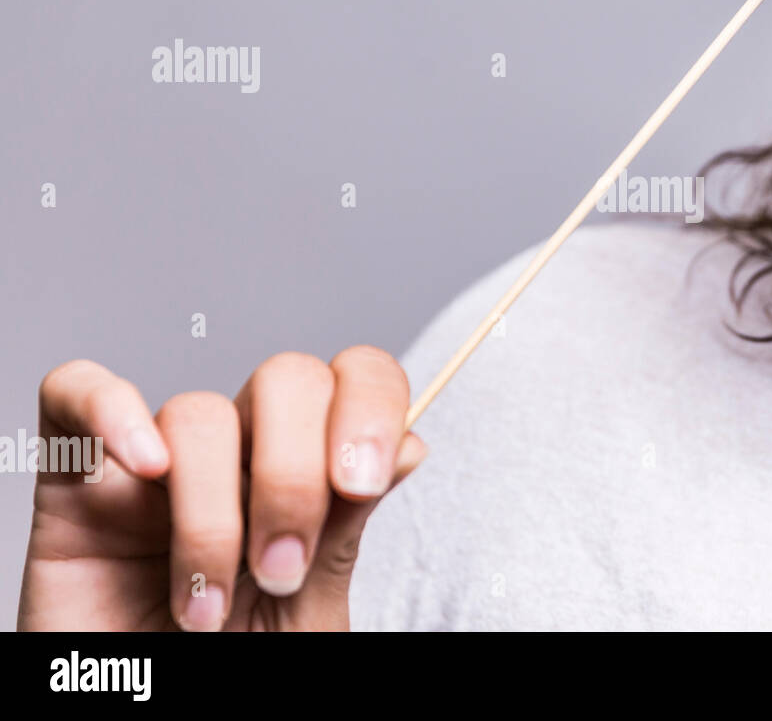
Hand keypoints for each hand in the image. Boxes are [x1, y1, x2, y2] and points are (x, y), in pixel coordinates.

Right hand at [17, 347, 423, 630]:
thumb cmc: (228, 676)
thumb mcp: (308, 611)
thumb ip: (349, 528)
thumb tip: (410, 443)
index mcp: (309, 469)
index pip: (356, 379)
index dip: (371, 408)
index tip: (362, 482)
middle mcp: (240, 452)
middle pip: (286, 379)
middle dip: (293, 471)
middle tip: (281, 565)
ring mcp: (158, 462)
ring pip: (199, 411)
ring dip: (211, 515)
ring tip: (205, 606)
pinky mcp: (76, 481)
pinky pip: (78, 393)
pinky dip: (112, 411)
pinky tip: (144, 467)